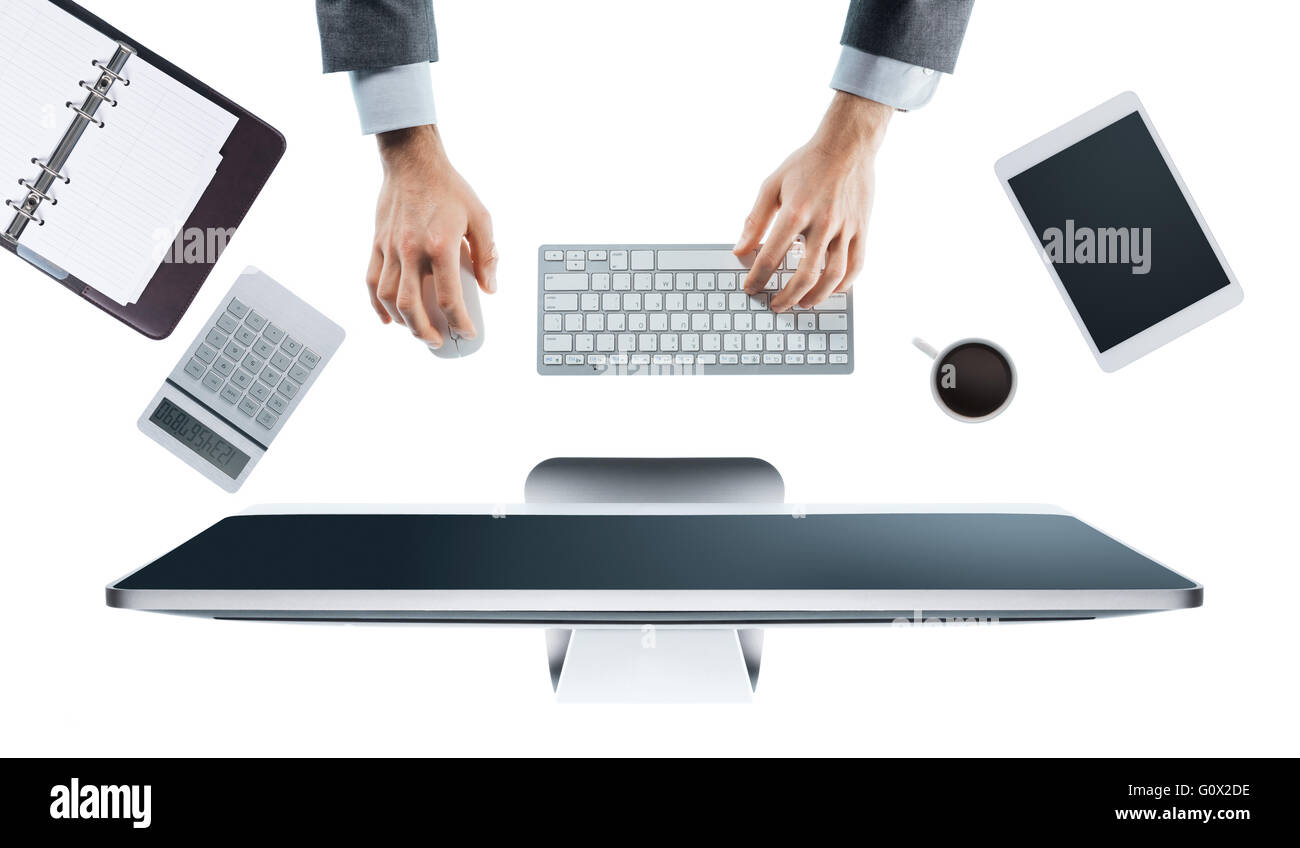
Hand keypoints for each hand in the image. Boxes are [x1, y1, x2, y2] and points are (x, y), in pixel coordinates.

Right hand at [367, 125, 496, 348]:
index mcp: (441, 245)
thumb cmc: (448, 187)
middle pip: (412, 306)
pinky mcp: (377, 243)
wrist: (413, 161)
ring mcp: (391, 248)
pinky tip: (388, 319)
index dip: (459, 322)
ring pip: (388, 298)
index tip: (467, 332)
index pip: (448, 297)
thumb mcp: (480, 217)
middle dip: (426, 332)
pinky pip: (372, 280)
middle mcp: (412, 250)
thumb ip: (487, 255)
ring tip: (418, 331)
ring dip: (402, 322)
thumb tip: (490, 287)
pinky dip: (377, 305)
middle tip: (440, 342)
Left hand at [735, 92, 890, 311]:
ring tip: (802, 303)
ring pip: (834, 276)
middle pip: (805, 275)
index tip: (750, 288)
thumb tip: (740, 249)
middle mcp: (822, 222)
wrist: (848, 144)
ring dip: (816, 296)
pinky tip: (831, 290)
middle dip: (787, 297)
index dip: (757, 278)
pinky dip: (844, 283)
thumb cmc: (807, 163)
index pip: (771, 257)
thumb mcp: (772, 185)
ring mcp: (845, 227)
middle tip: (776, 306)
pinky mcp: (862, 228)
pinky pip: (857, 264)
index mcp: (795, 211)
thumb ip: (755, 220)